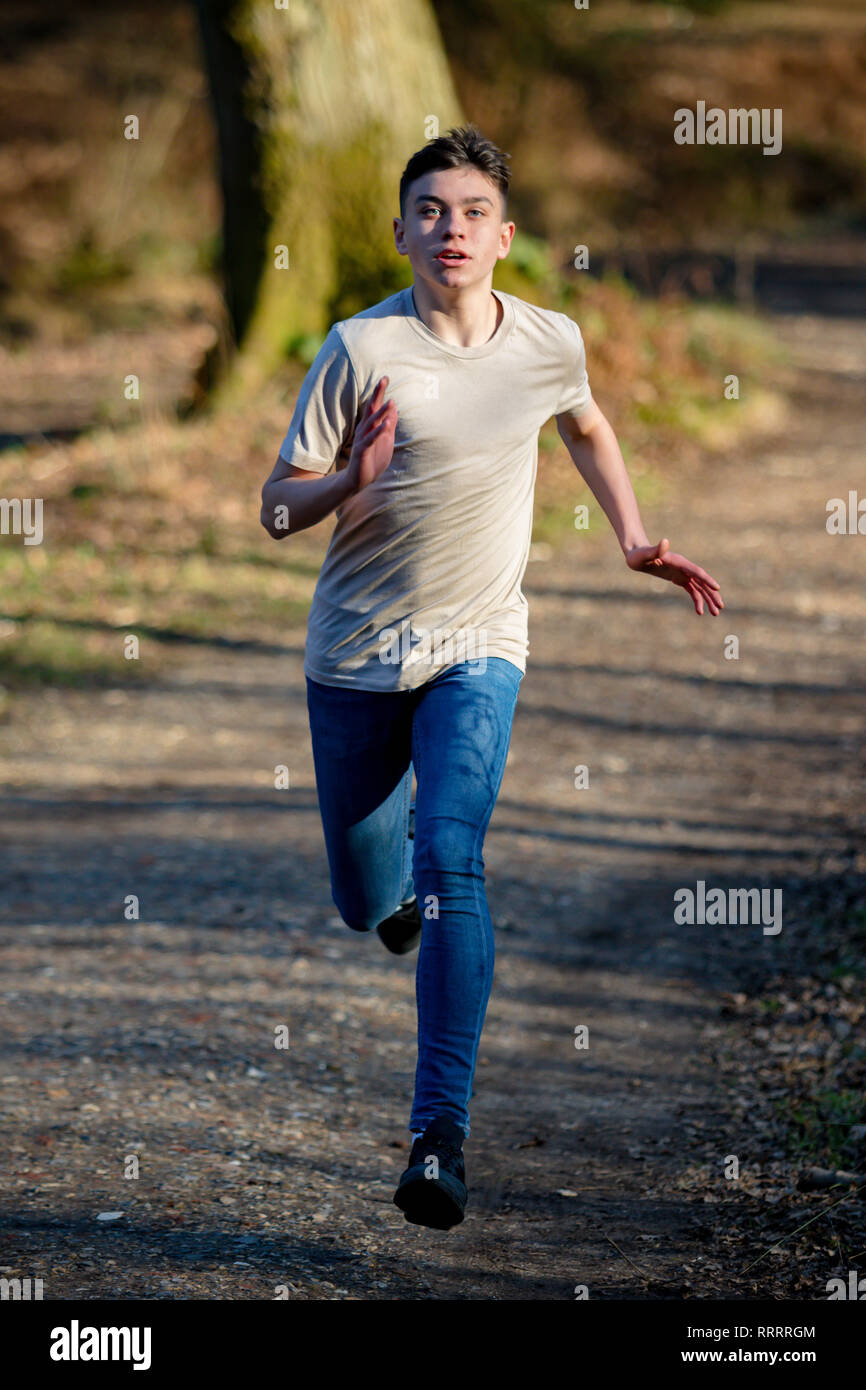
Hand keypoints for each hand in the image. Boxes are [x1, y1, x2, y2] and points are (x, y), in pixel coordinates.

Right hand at [345, 375, 397, 492]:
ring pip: (372, 423)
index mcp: (370, 426)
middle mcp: (365, 429)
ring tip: (390, 401)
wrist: (359, 480)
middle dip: (378, 394)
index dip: (379, 393)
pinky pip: (372, 439)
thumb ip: (389, 425)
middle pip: (371, 408)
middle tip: (384, 379)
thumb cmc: (372, 459)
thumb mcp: (385, 440)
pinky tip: (386, 424)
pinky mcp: (362, 451)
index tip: (385, 378)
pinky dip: (379, 431)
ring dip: (381, 412)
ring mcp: (363, 439)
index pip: (375, 406)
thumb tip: (394, 408)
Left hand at [625, 537, 723, 615]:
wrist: (637, 555)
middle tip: (721, 607)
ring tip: (715, 613)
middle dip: (712, 594)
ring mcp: (683, 573)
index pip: (696, 572)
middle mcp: (684, 567)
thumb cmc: (639, 555)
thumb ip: (656, 549)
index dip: (707, 580)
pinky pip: (692, 590)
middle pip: (702, 582)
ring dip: (708, 600)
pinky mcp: (679, 579)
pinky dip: (697, 600)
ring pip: (700, 588)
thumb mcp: (645, 554)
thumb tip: (665, 541)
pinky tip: (700, 611)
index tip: (717, 588)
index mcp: (680, 562)